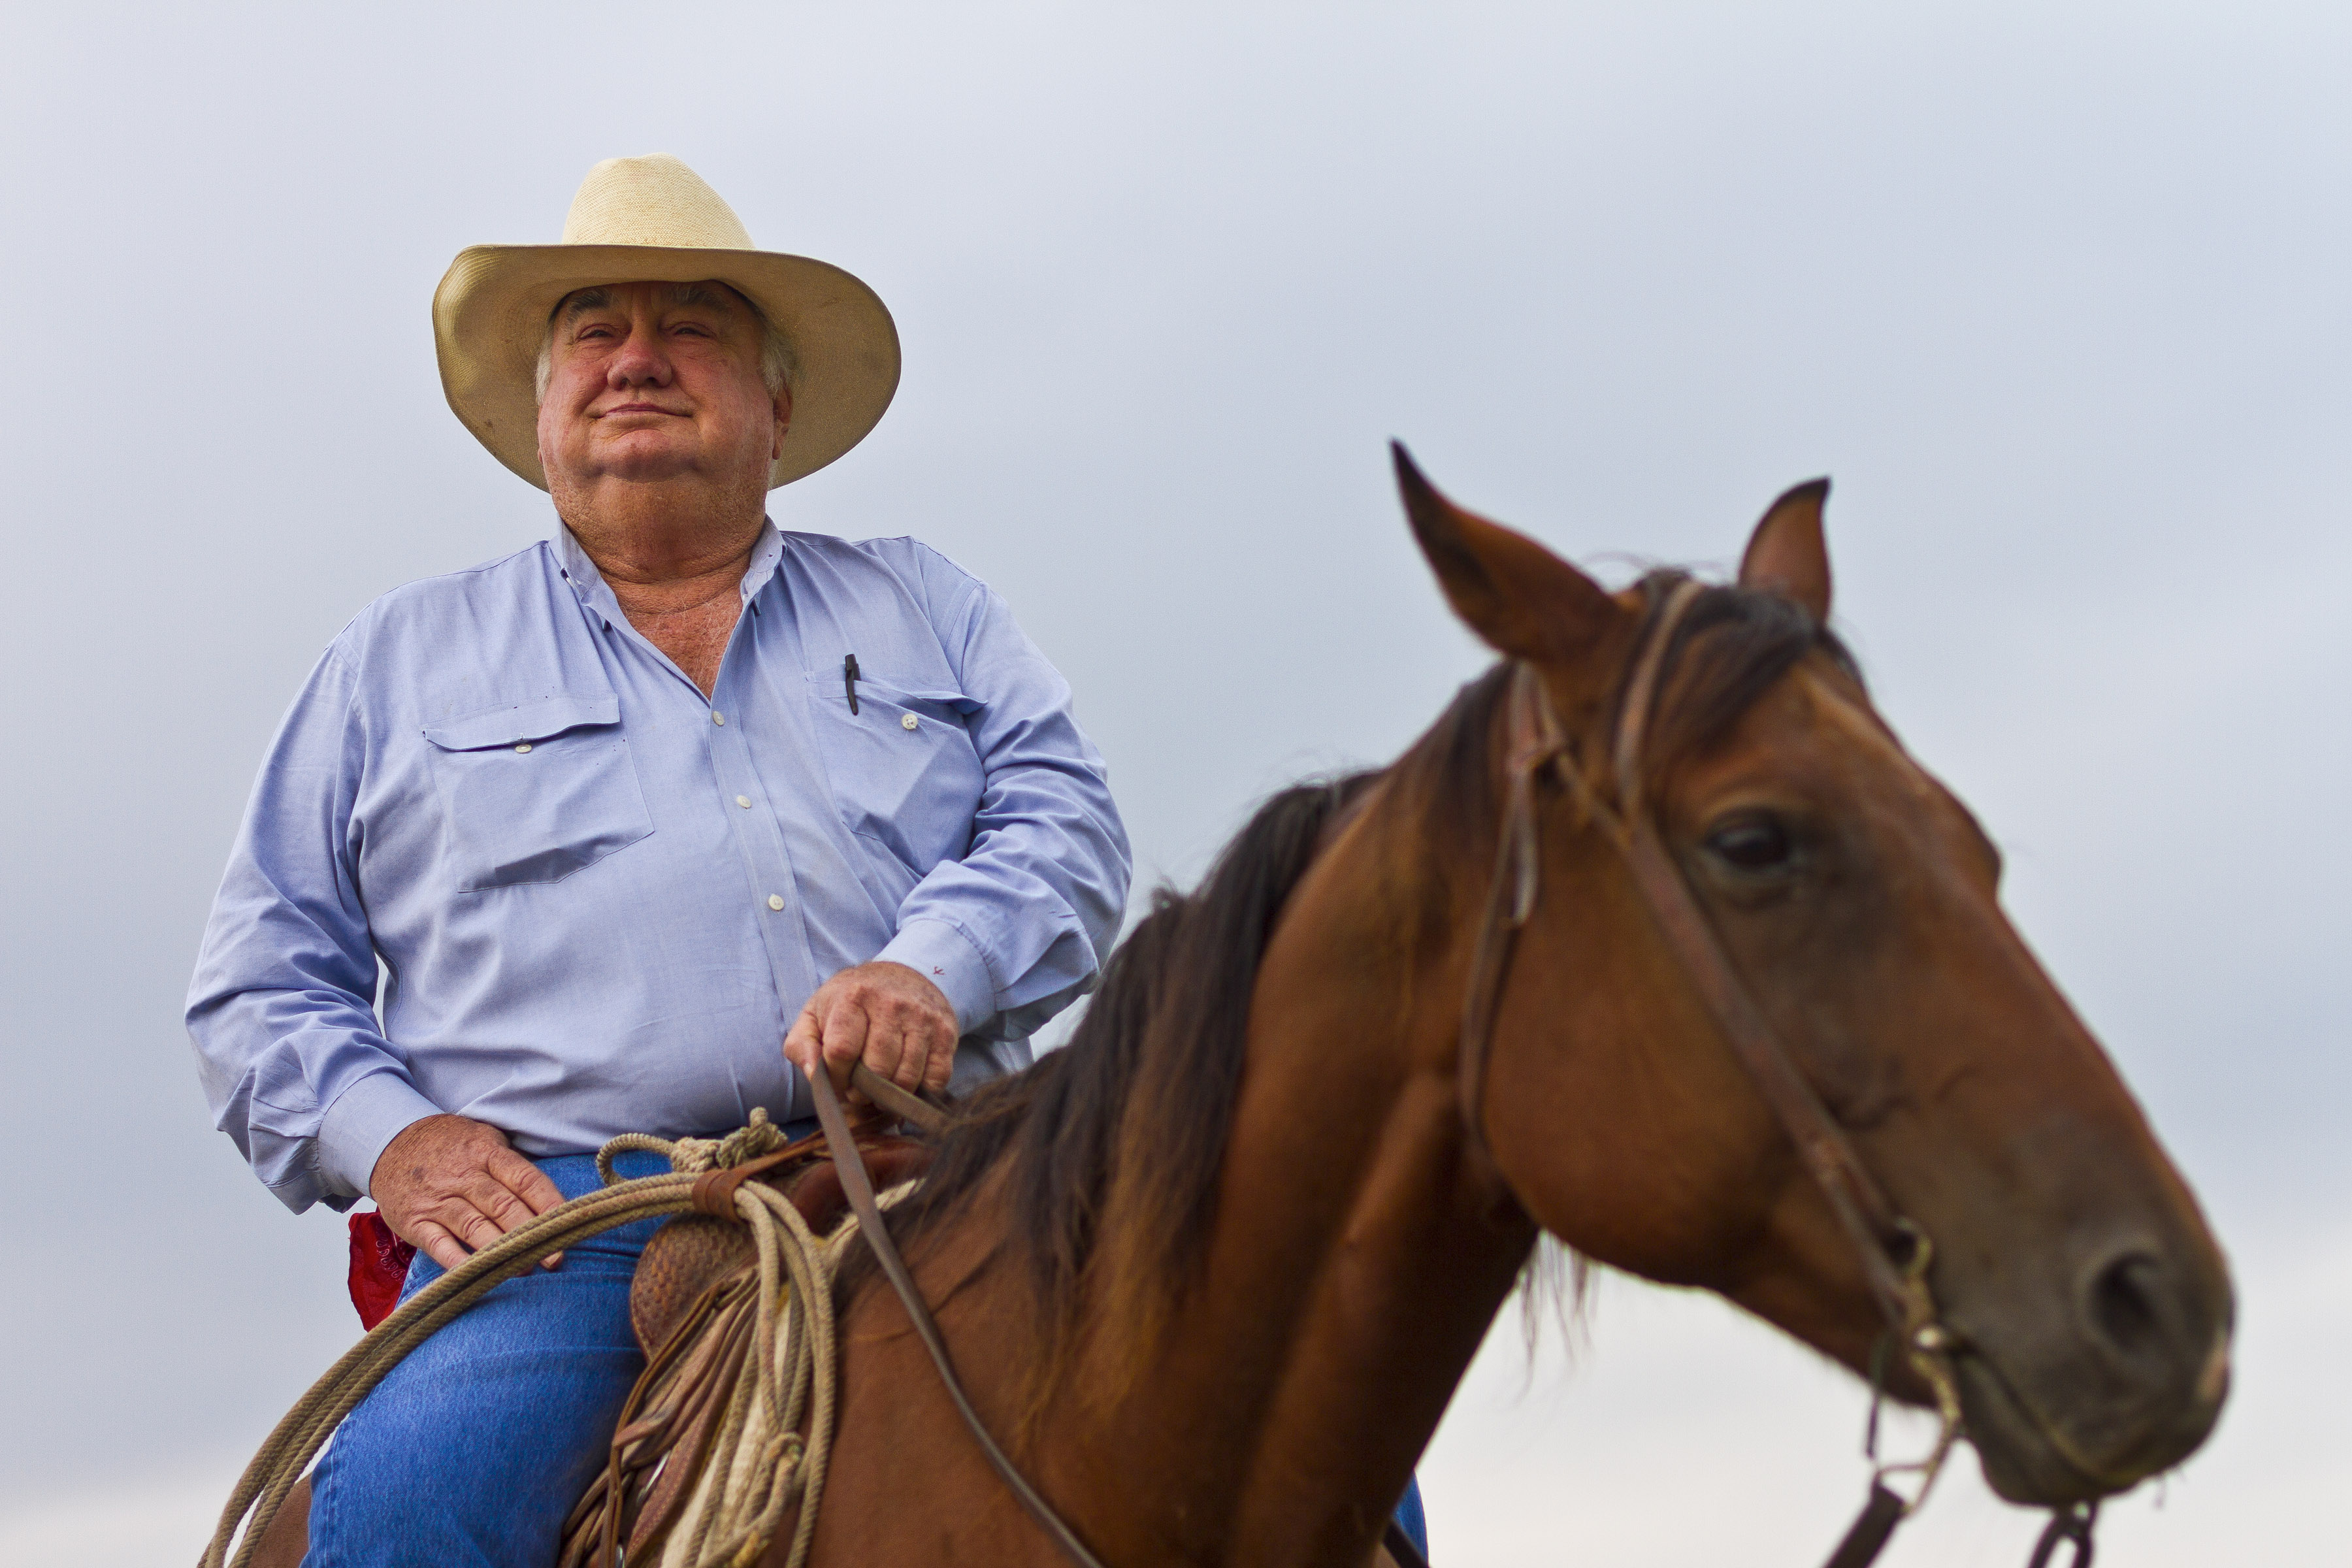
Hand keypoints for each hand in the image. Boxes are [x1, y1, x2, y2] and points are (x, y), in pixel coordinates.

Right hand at [368, 1114, 566, 1271]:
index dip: (549, 1203)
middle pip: (503, 1206)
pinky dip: (457, 1261)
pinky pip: (438, 1244)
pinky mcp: (415, 1221)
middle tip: (554, 1258)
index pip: (526, 1179)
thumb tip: (553, 1199)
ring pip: (474, 1226)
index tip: (569, 1225)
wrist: (389, 1143)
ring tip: (526, 1269)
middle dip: (531, 1233)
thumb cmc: (450, 1146)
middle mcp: (464, 1176)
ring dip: (501, 1250)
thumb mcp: (483, 1139)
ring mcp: (438, 1200)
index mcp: (487, 1153)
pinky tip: (477, 1274)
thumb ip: (513, 1165)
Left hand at [783, 961, 957, 1103]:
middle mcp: (891, 1004)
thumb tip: (814, 1075)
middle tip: (860, 1091)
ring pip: (907, 1078)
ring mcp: (922, 1018)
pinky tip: (907, 1084)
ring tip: (881, 1090)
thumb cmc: (852, 1002)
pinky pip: (937, 1078)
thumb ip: (802, 1045)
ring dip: (891, 1096)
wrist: (903, 974)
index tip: (838, 1082)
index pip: (841, 1052)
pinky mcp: (946, 1032)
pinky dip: (921, 1092)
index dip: (836, 1078)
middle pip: (877, 1070)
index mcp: (853, 997)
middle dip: (864, 1092)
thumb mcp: (816, 1014)